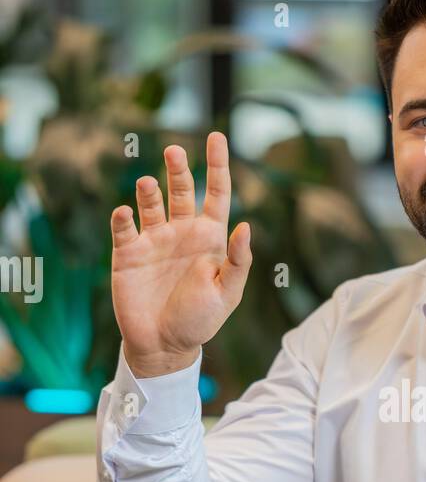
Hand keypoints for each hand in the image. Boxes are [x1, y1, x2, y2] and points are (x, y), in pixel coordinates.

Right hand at [109, 131, 251, 377]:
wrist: (164, 345)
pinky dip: (124, 217)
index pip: (216, 193)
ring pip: (151, 202)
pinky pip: (125, 228)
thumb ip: (238, 262)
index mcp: (210, 238)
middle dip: (179, 168)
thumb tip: (245, 226)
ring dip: (150, 190)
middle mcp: (182, 232)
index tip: (217, 136)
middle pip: (181, 189)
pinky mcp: (128, 253)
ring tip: (148, 184)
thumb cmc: (200, 321)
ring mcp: (154, 241)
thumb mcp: (227, 294)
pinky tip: (126, 212)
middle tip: (175, 151)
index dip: (218, 165)